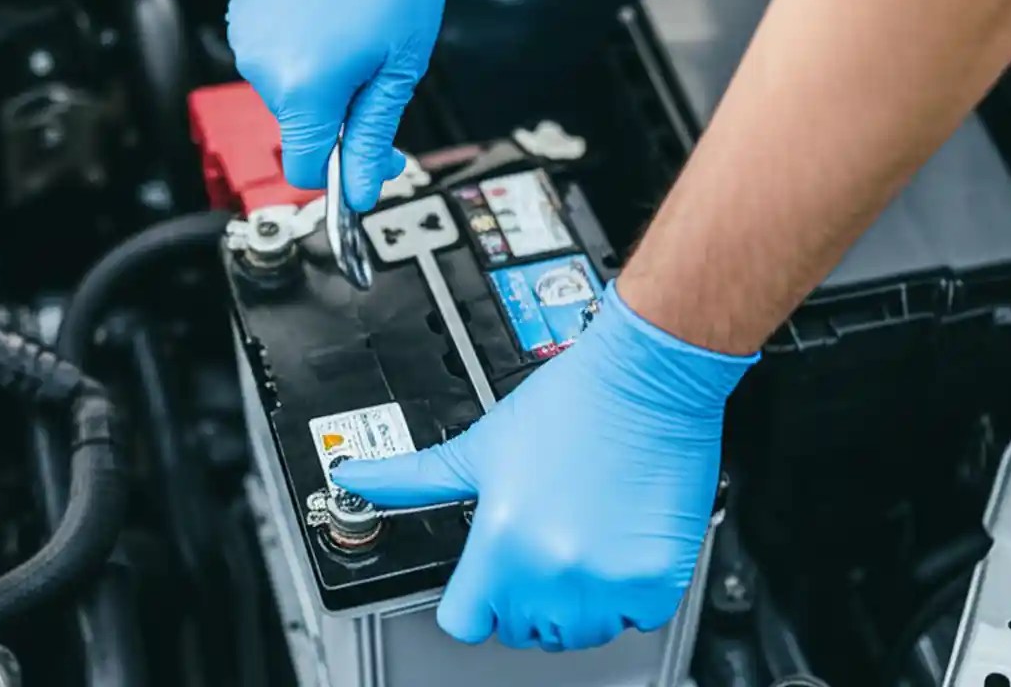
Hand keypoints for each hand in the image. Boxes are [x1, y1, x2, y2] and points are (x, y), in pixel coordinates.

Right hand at [226, 0, 444, 211]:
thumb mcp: (400, 67)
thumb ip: (373, 134)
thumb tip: (360, 189)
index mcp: (303, 89)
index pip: (307, 169)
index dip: (342, 173)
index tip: (370, 161)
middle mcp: (263, 69)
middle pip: (302, 127)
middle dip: (341, 114)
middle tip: (380, 73)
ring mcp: (248, 39)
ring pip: (290, 92)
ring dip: (323, 79)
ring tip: (354, 33)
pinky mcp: (244, 16)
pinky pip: (276, 57)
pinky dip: (304, 52)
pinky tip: (329, 18)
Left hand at [332, 283, 755, 649]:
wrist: (645, 378)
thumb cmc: (572, 402)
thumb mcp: (479, 444)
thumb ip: (412, 478)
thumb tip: (354, 478)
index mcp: (501, 540)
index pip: (465, 621)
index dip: (474, 599)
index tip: (487, 580)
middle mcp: (552, 569)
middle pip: (521, 628)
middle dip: (525, 595)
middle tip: (541, 542)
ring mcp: (607, 581)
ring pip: (578, 632)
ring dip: (576, 602)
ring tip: (581, 541)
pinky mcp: (656, 581)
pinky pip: (634, 619)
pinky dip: (627, 595)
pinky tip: (617, 544)